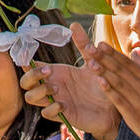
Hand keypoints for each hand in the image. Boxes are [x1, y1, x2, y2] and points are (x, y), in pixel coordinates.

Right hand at [20, 24, 119, 139]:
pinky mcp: (62, 115)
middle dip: (32, 76)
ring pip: (30, 97)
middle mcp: (52, 86)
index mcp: (56, 72)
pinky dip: (51, 108)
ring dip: (39, 92)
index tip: (29, 57)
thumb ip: (83, 44)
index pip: (31, 66)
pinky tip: (64, 105)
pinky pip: (45, 113)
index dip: (26, 61)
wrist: (114, 105)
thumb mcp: (94, 61)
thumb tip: (74, 23)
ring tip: (56, 89)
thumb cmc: (102, 83)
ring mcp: (55, 101)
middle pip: (25, 82)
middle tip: (48, 72)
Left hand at [84, 39, 139, 139]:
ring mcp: (139, 101)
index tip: (101, 44)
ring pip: (119, 83)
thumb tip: (134, 53)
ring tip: (90, 62)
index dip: (114, 53)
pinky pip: (120, 101)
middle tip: (90, 48)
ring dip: (104, 72)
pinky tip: (99, 82)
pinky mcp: (134, 116)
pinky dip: (110, 91)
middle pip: (122, 70)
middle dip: (105, 58)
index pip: (128, 63)